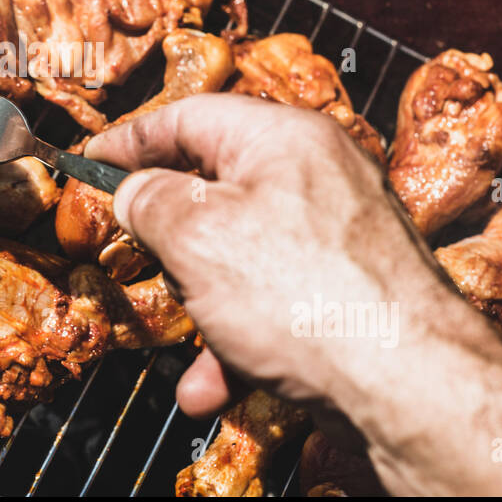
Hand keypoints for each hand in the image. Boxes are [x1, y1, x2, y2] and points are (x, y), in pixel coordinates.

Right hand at [86, 93, 432, 410]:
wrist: (409, 382)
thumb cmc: (310, 294)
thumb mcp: (196, 237)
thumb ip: (150, 202)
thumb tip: (133, 193)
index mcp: (283, 138)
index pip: (189, 117)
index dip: (130, 140)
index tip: (93, 161)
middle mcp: (319, 176)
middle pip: (217, 190)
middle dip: (171, 239)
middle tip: (135, 257)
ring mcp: (340, 236)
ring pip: (243, 258)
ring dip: (202, 306)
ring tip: (190, 346)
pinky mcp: (352, 291)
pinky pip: (277, 303)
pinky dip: (239, 339)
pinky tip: (214, 385)